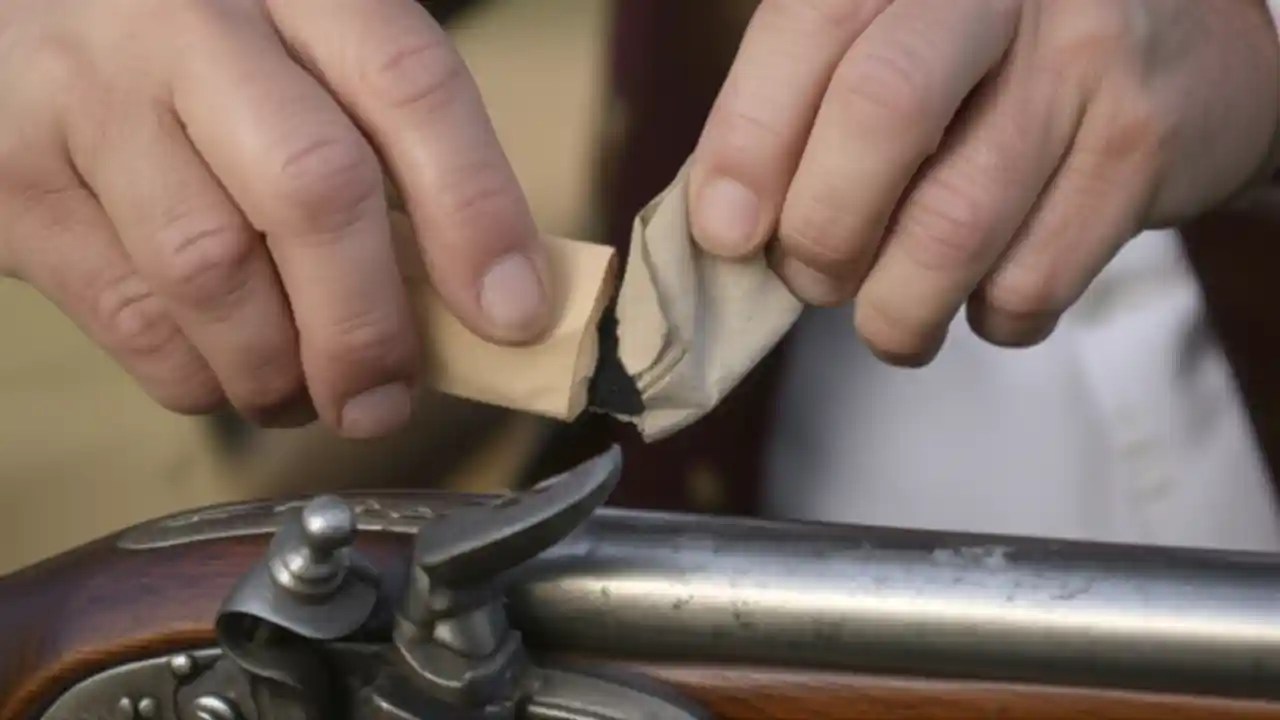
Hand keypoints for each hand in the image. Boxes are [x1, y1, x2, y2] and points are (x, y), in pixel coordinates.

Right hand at [0, 0, 550, 437]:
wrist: (23, 11)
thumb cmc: (202, 55)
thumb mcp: (304, 56)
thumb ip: (388, 151)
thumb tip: (485, 302)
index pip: (410, 87)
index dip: (476, 212)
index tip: (514, 314)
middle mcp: (186, 25)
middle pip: (313, 188)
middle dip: (367, 326)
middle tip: (386, 400)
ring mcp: (87, 99)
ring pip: (211, 270)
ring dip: (279, 371)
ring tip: (307, 396)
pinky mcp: (17, 182)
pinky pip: (133, 320)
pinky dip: (201, 378)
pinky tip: (229, 372)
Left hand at [689, 0, 1279, 364]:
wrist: (1187, 43)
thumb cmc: (992, 56)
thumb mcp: (891, 38)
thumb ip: (803, 106)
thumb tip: (723, 225)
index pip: (807, 30)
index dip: (748, 142)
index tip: (724, 233)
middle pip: (881, 111)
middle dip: (821, 233)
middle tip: (812, 278)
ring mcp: (1083, 60)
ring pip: (954, 225)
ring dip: (896, 309)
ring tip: (888, 315)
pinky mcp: (1140, 147)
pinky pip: (1032, 280)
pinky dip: (986, 318)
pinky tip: (982, 293)